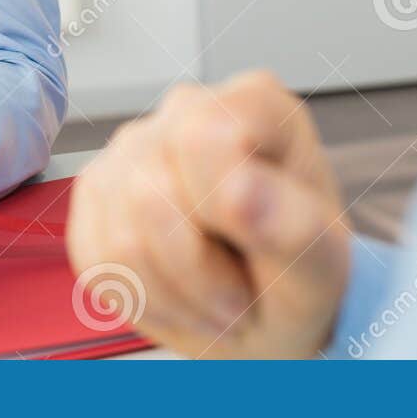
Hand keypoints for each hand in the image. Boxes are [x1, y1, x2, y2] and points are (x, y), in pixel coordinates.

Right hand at [65, 71, 349, 357]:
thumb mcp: (322, 266)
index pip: (203, 139)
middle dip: (197, 273)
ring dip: (172, 295)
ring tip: (212, 298)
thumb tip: (238, 190)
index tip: (264, 247)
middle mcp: (184, 109)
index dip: (224, 212)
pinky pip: (95, 258)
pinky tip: (177, 293)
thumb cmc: (299, 278)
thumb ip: (292, 224)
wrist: (268, 314)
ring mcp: (130, 147)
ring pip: (121, 238)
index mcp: (253, 104)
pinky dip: (140, 298)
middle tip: (240, 295)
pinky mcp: (94, 190)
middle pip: (150, 197)